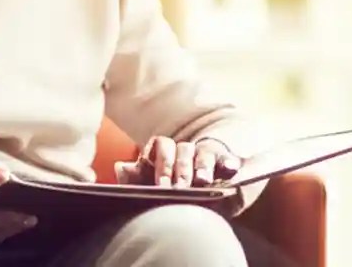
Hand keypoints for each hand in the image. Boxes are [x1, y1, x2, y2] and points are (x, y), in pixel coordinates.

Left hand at [114, 136, 241, 187]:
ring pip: (203, 153)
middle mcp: (186, 152)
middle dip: (180, 169)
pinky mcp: (227, 166)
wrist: (203, 206)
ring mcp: (208, 157)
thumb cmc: (170, 198)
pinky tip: (230, 169)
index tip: (161, 184)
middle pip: (182, 149)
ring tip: (202, 181)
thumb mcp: (151, 191)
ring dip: (202, 166)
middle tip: (179, 188)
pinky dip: (229, 163)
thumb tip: (121, 166)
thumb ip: (136, 181)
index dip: (161, 163)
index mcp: (165, 154)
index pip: (161, 145)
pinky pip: (229, 160)